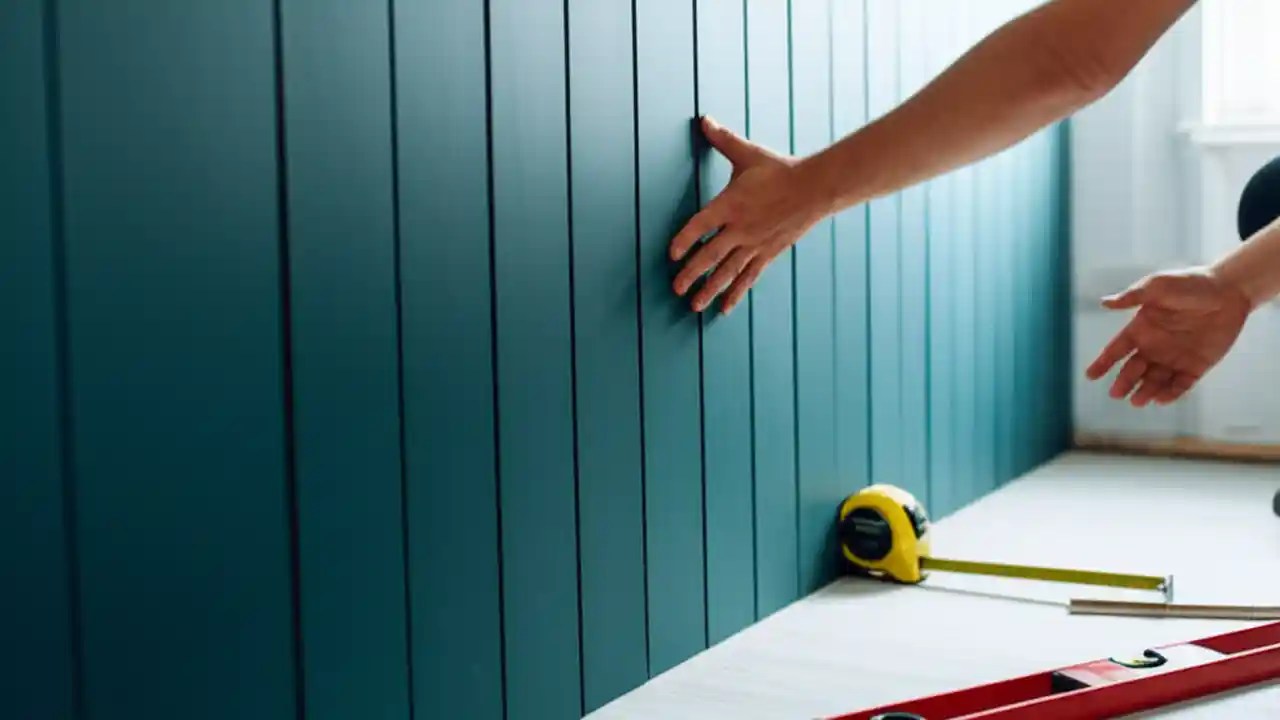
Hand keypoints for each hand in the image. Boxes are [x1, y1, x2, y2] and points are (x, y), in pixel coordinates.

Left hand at [669, 116, 829, 313]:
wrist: (815, 187)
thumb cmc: (779, 170)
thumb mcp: (747, 153)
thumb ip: (722, 139)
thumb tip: (703, 119)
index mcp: (730, 204)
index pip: (700, 225)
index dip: (685, 240)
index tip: (671, 255)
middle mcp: (740, 228)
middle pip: (711, 256)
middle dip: (692, 274)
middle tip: (676, 289)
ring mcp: (754, 244)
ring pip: (728, 272)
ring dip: (710, 289)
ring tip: (694, 306)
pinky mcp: (768, 254)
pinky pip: (748, 277)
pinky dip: (735, 293)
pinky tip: (724, 309)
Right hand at [1085, 268, 1251, 405]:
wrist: (1229, 290)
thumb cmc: (1191, 284)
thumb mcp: (1158, 286)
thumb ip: (1132, 296)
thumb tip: (1104, 302)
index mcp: (1141, 328)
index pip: (1116, 349)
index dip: (1102, 363)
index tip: (1090, 376)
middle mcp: (1154, 346)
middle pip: (1133, 369)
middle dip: (1123, 382)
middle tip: (1116, 394)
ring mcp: (1175, 357)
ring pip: (1154, 380)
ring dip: (1145, 391)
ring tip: (1138, 401)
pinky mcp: (1197, 366)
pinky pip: (1181, 384)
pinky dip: (1171, 393)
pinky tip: (1161, 399)